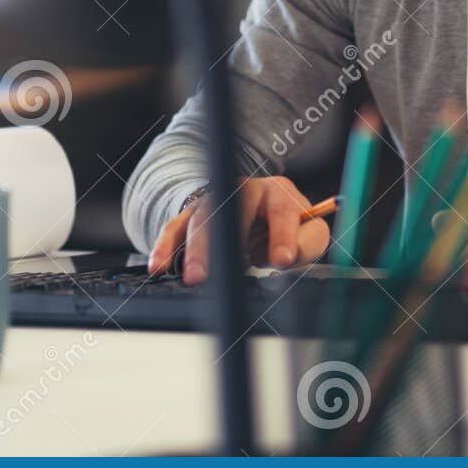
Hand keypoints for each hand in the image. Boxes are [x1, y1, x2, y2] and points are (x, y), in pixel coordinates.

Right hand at [148, 176, 330, 284]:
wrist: (257, 210)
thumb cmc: (285, 227)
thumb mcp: (308, 233)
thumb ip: (307, 244)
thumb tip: (288, 255)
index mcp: (277, 192)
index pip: (281, 211)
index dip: (282, 235)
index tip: (281, 260)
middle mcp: (242, 189)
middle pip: (232, 209)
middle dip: (228, 242)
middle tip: (226, 271)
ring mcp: (214, 201)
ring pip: (201, 219)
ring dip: (196, 250)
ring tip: (194, 278)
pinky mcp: (191, 216)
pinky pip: (174, 229)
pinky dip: (166, 248)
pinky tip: (158, 267)